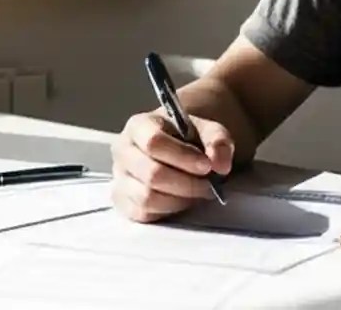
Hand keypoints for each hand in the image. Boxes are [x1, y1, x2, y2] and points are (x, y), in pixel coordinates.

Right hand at [111, 110, 233, 222]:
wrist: (177, 149)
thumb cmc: (188, 138)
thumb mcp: (208, 131)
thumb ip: (218, 141)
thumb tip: (220, 165)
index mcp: (139, 126)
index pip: (153, 142)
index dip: (182, 156)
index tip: (206, 165)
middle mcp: (123, 151)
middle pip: (151, 174)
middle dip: (186, 183)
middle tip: (209, 184)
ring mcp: (120, 178)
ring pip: (147, 198)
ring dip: (179, 199)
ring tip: (197, 191)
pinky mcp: (123, 202)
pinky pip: (144, 214)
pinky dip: (168, 210)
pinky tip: (183, 200)